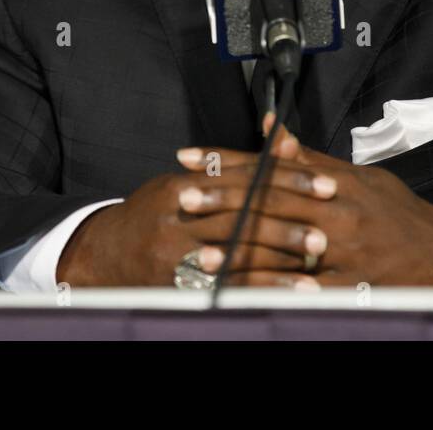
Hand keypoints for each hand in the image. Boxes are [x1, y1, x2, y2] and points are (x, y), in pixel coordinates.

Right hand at [55, 129, 337, 286]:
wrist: (104, 252)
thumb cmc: (155, 212)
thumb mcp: (185, 180)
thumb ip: (233, 166)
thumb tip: (282, 142)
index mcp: (185, 183)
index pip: (246, 177)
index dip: (287, 180)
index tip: (326, 184)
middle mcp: (180, 215)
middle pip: (244, 214)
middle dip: (289, 221)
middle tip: (327, 227)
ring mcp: (177, 251)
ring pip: (238, 251)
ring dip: (282, 258)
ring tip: (317, 259)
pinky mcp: (179, 282)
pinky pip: (230, 285)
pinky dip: (266, 287)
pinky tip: (294, 291)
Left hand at [171, 112, 432, 286]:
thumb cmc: (397, 211)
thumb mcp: (357, 175)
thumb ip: (310, 157)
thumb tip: (273, 129)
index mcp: (333, 183)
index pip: (269, 167)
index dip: (227, 162)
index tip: (192, 158)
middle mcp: (333, 214)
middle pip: (268, 203)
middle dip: (222, 200)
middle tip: (184, 197)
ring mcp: (339, 252)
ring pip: (280, 248)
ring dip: (237, 249)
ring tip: (199, 250)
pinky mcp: (346, 286)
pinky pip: (303, 288)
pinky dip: (272, 288)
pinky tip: (243, 289)